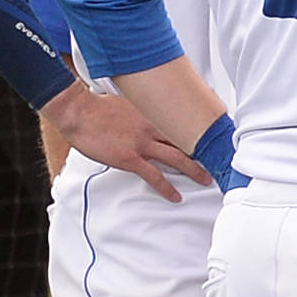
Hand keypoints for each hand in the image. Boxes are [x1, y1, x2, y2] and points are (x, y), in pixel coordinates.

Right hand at [41, 82, 213, 200]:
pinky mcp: (130, 158)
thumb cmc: (98, 107)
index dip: (199, 132)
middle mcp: (152, 128)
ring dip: (194, 170)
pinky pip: (154, 176)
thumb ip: (144, 109)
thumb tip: (152, 110)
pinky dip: (166, 187)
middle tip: (218, 161)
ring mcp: (142, 144)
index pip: (183, 123)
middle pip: (186, 142)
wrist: (79, 112)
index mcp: (153, 114)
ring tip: (206, 180)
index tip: (212, 137)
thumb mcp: (129, 101)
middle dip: (204, 153)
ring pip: (177, 158)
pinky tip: (175, 196)